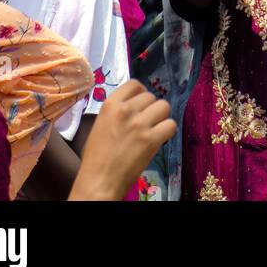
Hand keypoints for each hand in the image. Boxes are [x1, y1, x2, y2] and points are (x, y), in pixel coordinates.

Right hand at [68, 82, 175, 201]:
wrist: (98, 182)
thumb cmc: (95, 157)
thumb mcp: (100, 124)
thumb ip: (117, 112)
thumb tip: (135, 106)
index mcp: (110, 104)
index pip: (135, 84)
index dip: (141, 94)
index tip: (141, 105)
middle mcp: (126, 110)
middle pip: (151, 97)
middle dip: (150, 109)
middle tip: (146, 123)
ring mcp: (139, 124)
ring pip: (164, 107)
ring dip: (161, 118)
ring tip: (154, 129)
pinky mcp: (151, 140)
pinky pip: (170, 125)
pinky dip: (167, 132)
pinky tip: (160, 139)